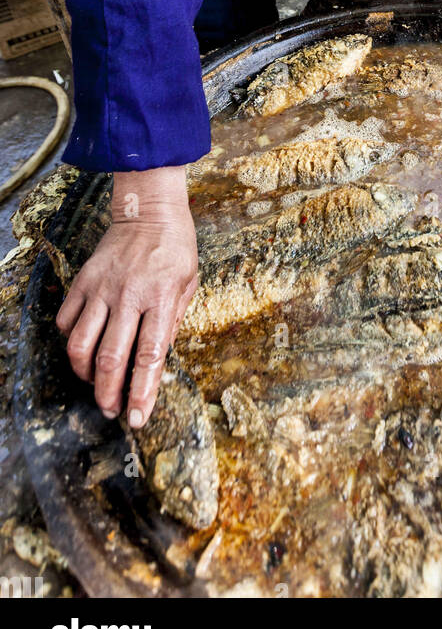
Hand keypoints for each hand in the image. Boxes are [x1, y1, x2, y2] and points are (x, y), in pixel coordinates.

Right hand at [56, 166, 197, 428]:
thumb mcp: (188, 284)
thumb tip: (157, 358)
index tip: (137, 418)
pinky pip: (66, 320)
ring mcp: (102, 289)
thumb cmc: (175, 248)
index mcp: (161, 300)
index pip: (149, 358)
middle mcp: (129, 297)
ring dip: (84, 374)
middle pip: (110, 359)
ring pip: (80, 344)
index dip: (142, 393)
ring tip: (94, 384)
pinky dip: (70, 340)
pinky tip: (82, 347)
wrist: (149, 210)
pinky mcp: (83, 281)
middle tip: (111, 410)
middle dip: (108, 394)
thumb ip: (172, 321)